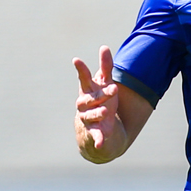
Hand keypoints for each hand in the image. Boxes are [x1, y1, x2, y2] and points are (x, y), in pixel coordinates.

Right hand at [73, 45, 126, 161]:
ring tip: (105, 111)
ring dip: (98, 113)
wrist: (98, 128)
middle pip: (91, 98)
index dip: (81, 70)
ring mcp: (89, 119)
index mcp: (88, 91)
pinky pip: (95, 136)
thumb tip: (104, 47)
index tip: (76, 60)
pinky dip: (97, 140)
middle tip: (114, 88)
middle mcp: (85, 105)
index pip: (84, 79)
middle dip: (102, 94)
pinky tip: (100, 144)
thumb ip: (106, 67)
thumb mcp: (105, 84)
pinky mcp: (95, 132)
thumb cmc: (101, 100)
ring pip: (92, 116)